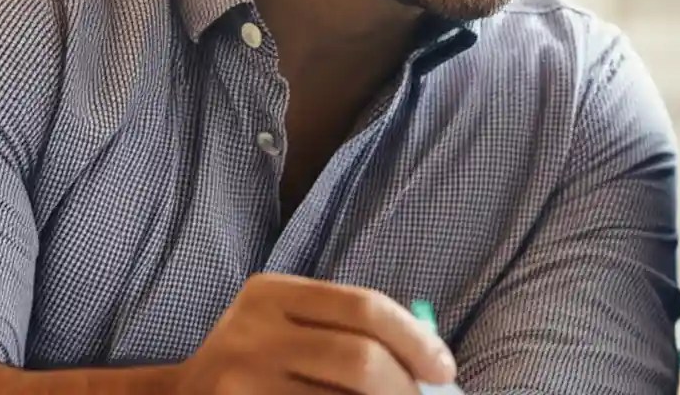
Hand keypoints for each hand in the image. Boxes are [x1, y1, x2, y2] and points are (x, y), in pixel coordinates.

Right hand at [172, 272, 456, 393]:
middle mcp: (248, 333)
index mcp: (270, 294)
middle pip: (358, 360)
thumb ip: (348, 332)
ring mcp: (236, 382)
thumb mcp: (289, 330)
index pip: (363, 307)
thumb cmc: (256, 367)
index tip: (443, 368)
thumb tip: (430, 362)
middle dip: (403, 389)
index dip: (415, 339)